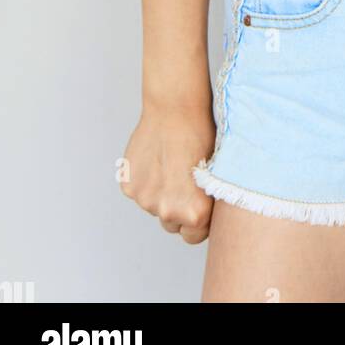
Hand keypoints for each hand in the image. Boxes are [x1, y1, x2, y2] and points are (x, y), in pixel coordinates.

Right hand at [119, 103, 216, 242]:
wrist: (176, 108)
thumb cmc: (202, 135)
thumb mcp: (215, 174)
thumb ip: (206, 203)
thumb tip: (204, 217)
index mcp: (194, 213)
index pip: (193, 236)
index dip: (197, 219)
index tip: (199, 202)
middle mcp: (168, 211)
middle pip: (171, 223)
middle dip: (177, 208)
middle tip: (184, 181)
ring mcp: (145, 199)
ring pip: (154, 206)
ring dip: (160, 192)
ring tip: (170, 164)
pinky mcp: (129, 186)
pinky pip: (139, 191)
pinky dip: (145, 180)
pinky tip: (155, 158)